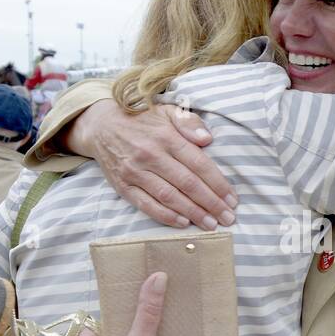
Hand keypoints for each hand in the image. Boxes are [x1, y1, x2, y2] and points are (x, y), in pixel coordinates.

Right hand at [66, 100, 236, 230]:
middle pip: (187, 184)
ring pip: (169, 197)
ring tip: (211, 224)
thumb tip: (207, 139)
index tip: (232, 199)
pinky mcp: (123, 186)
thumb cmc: (143, 120)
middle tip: (228, 218)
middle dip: (211, 203)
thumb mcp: (167, 111)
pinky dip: (165, 216)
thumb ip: (189, 123)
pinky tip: (183, 223)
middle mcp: (151, 155)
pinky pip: (146, 205)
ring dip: (193, 213)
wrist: (101, 126)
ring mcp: (135, 172)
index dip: (218, 184)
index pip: (199, 164)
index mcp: (166, 136)